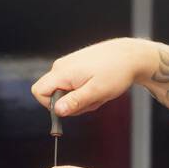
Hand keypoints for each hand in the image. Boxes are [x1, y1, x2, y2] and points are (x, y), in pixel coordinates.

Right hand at [30, 37, 162, 117]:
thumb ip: (75, 102)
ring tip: (98, 92)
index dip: (50, 105)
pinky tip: (98, 87)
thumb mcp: (96, 92)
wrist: (130, 56)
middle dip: (71, 104)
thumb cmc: (116, 72)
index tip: (72, 107)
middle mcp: (61, 67)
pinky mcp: (75, 67)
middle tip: (93, 100)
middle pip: (53, 95)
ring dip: (81, 99)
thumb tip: (57, 111)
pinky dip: (85, 92)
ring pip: (65, 92)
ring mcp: (68, 66)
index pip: (38, 91)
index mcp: (62, 72)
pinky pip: (73, 86)